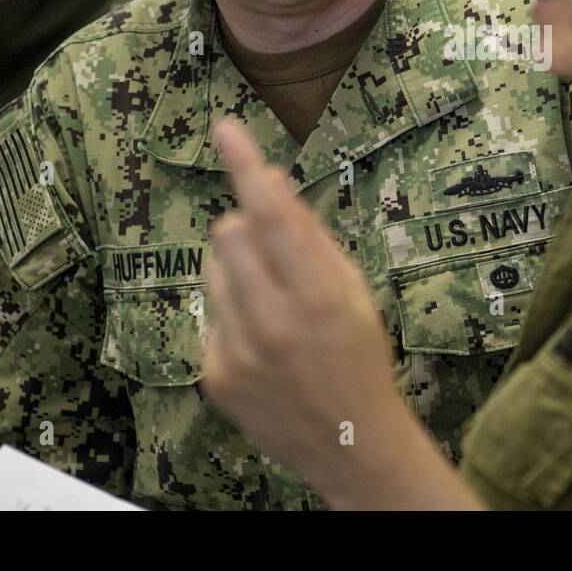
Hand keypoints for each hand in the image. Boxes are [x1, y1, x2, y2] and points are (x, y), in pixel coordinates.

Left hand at [201, 118, 480, 508]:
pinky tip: (262, 343)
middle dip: (248, 229)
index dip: (245, 166)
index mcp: (318, 295)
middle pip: (229, 234)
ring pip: (214, 272)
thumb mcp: (354, 290)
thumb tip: (270, 181)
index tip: (224, 127)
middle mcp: (272, 322)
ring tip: (272, 304)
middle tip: (276, 255)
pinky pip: (210, 316)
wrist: (348, 443)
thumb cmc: (360, 356)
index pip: (271, 214)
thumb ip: (309, 236)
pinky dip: (232, 316)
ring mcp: (237, 352)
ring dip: (238, 272)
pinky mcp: (214, 375)